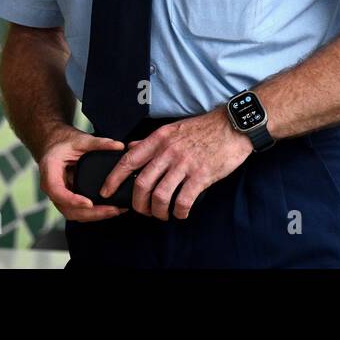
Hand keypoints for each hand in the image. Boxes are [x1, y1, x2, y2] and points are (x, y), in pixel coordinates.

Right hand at [37, 124, 131, 222]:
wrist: (55, 145)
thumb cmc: (64, 142)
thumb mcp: (80, 139)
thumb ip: (99, 143)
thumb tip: (119, 146)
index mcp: (50, 171)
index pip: (58, 191)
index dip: (73, 200)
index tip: (89, 203)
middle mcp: (51, 188)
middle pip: (67, 209)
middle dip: (91, 213)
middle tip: (112, 210)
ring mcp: (59, 196)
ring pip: (74, 214)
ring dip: (94, 216)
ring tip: (115, 211)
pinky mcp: (67, 200)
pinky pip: (78, 211)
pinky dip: (93, 213)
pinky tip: (110, 210)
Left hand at [100, 108, 253, 220]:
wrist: (233, 125)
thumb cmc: (203, 128)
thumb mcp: (173, 128)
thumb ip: (151, 141)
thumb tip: (130, 149)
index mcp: (159, 139)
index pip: (129, 160)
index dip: (114, 178)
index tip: (107, 191)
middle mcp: (168, 151)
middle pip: (141, 184)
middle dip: (138, 204)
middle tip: (143, 211)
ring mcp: (184, 164)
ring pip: (160, 196)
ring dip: (158, 212)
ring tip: (163, 214)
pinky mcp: (201, 175)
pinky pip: (183, 201)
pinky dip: (179, 212)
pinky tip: (181, 212)